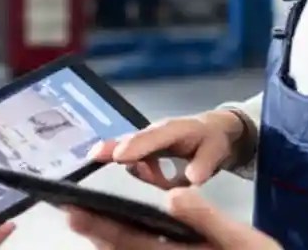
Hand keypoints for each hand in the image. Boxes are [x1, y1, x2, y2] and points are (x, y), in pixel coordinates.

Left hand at [66, 187, 278, 248]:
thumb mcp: (241, 241)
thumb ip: (206, 219)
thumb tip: (173, 195)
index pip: (128, 240)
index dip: (99, 225)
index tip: (74, 210)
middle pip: (121, 249)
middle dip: (95, 229)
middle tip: (68, 209)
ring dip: (106, 238)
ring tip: (85, 218)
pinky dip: (125, 244)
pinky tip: (118, 234)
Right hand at [88, 111, 247, 188]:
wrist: (210, 132)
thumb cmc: (211, 140)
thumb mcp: (215, 149)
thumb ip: (204, 163)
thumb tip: (193, 178)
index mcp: (174, 129)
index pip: (155, 137)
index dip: (137, 145)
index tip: (121, 155)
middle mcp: (154, 134)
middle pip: (131, 140)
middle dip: (111, 147)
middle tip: (94, 156)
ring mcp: (144, 143)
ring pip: (124, 148)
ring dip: (108, 155)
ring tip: (92, 164)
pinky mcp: (139, 154)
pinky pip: (125, 159)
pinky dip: (111, 163)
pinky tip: (98, 174)